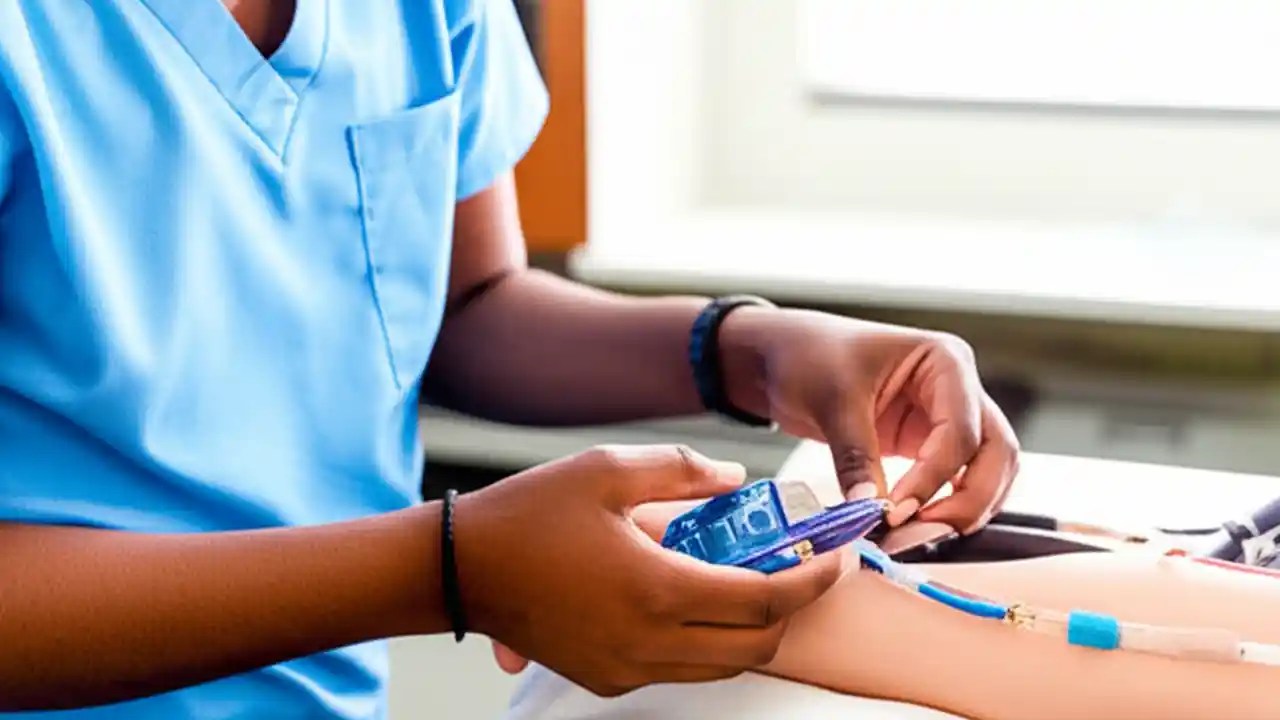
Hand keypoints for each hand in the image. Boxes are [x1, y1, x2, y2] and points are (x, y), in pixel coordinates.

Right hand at [455, 445, 844, 696]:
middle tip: (803, 568)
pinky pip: (680, 669)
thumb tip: (735, 481)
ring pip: (722, 665)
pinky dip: (707, 641)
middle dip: (792, 608)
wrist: (460, 569)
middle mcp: (649, 643)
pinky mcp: (606, 678)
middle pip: (756, 645)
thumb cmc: (529, 513)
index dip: (814, 580)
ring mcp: (626, 669)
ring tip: (751, 577)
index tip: (838, 557)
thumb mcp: (607, 468)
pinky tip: (695, 597)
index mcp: (657, 589)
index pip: (767, 600)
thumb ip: (682, 470)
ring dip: (751, 627)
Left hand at [719, 308, 1019, 533]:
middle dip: (970, 500)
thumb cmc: (810, 356)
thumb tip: (871, 511)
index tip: (896, 511)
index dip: (933, 477)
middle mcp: (959, 389)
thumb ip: (855, 456)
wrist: (786, 357)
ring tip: (919, 536)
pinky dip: (947, 507)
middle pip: (996, 454)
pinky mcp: (930, 445)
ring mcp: (949, 418)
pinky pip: (957, 482)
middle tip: (925, 532)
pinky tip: (917, 527)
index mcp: (945, 360)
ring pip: (987, 472)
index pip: (961, 431)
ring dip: (966, 509)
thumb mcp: (831, 399)